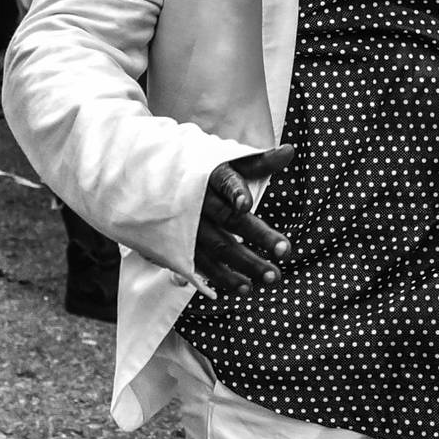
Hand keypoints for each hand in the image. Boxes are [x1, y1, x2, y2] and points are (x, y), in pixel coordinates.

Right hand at [194, 145, 293, 294]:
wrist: (147, 183)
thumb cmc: (197, 171)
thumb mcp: (224, 160)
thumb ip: (259, 162)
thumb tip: (290, 151)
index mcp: (209, 176)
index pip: (224, 181)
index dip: (235, 192)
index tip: (246, 204)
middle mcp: (198, 201)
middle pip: (229, 220)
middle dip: (257, 236)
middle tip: (286, 251)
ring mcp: (187, 226)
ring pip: (218, 246)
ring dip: (245, 264)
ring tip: (271, 277)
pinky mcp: (179, 245)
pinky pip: (202, 264)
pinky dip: (223, 276)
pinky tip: (244, 287)